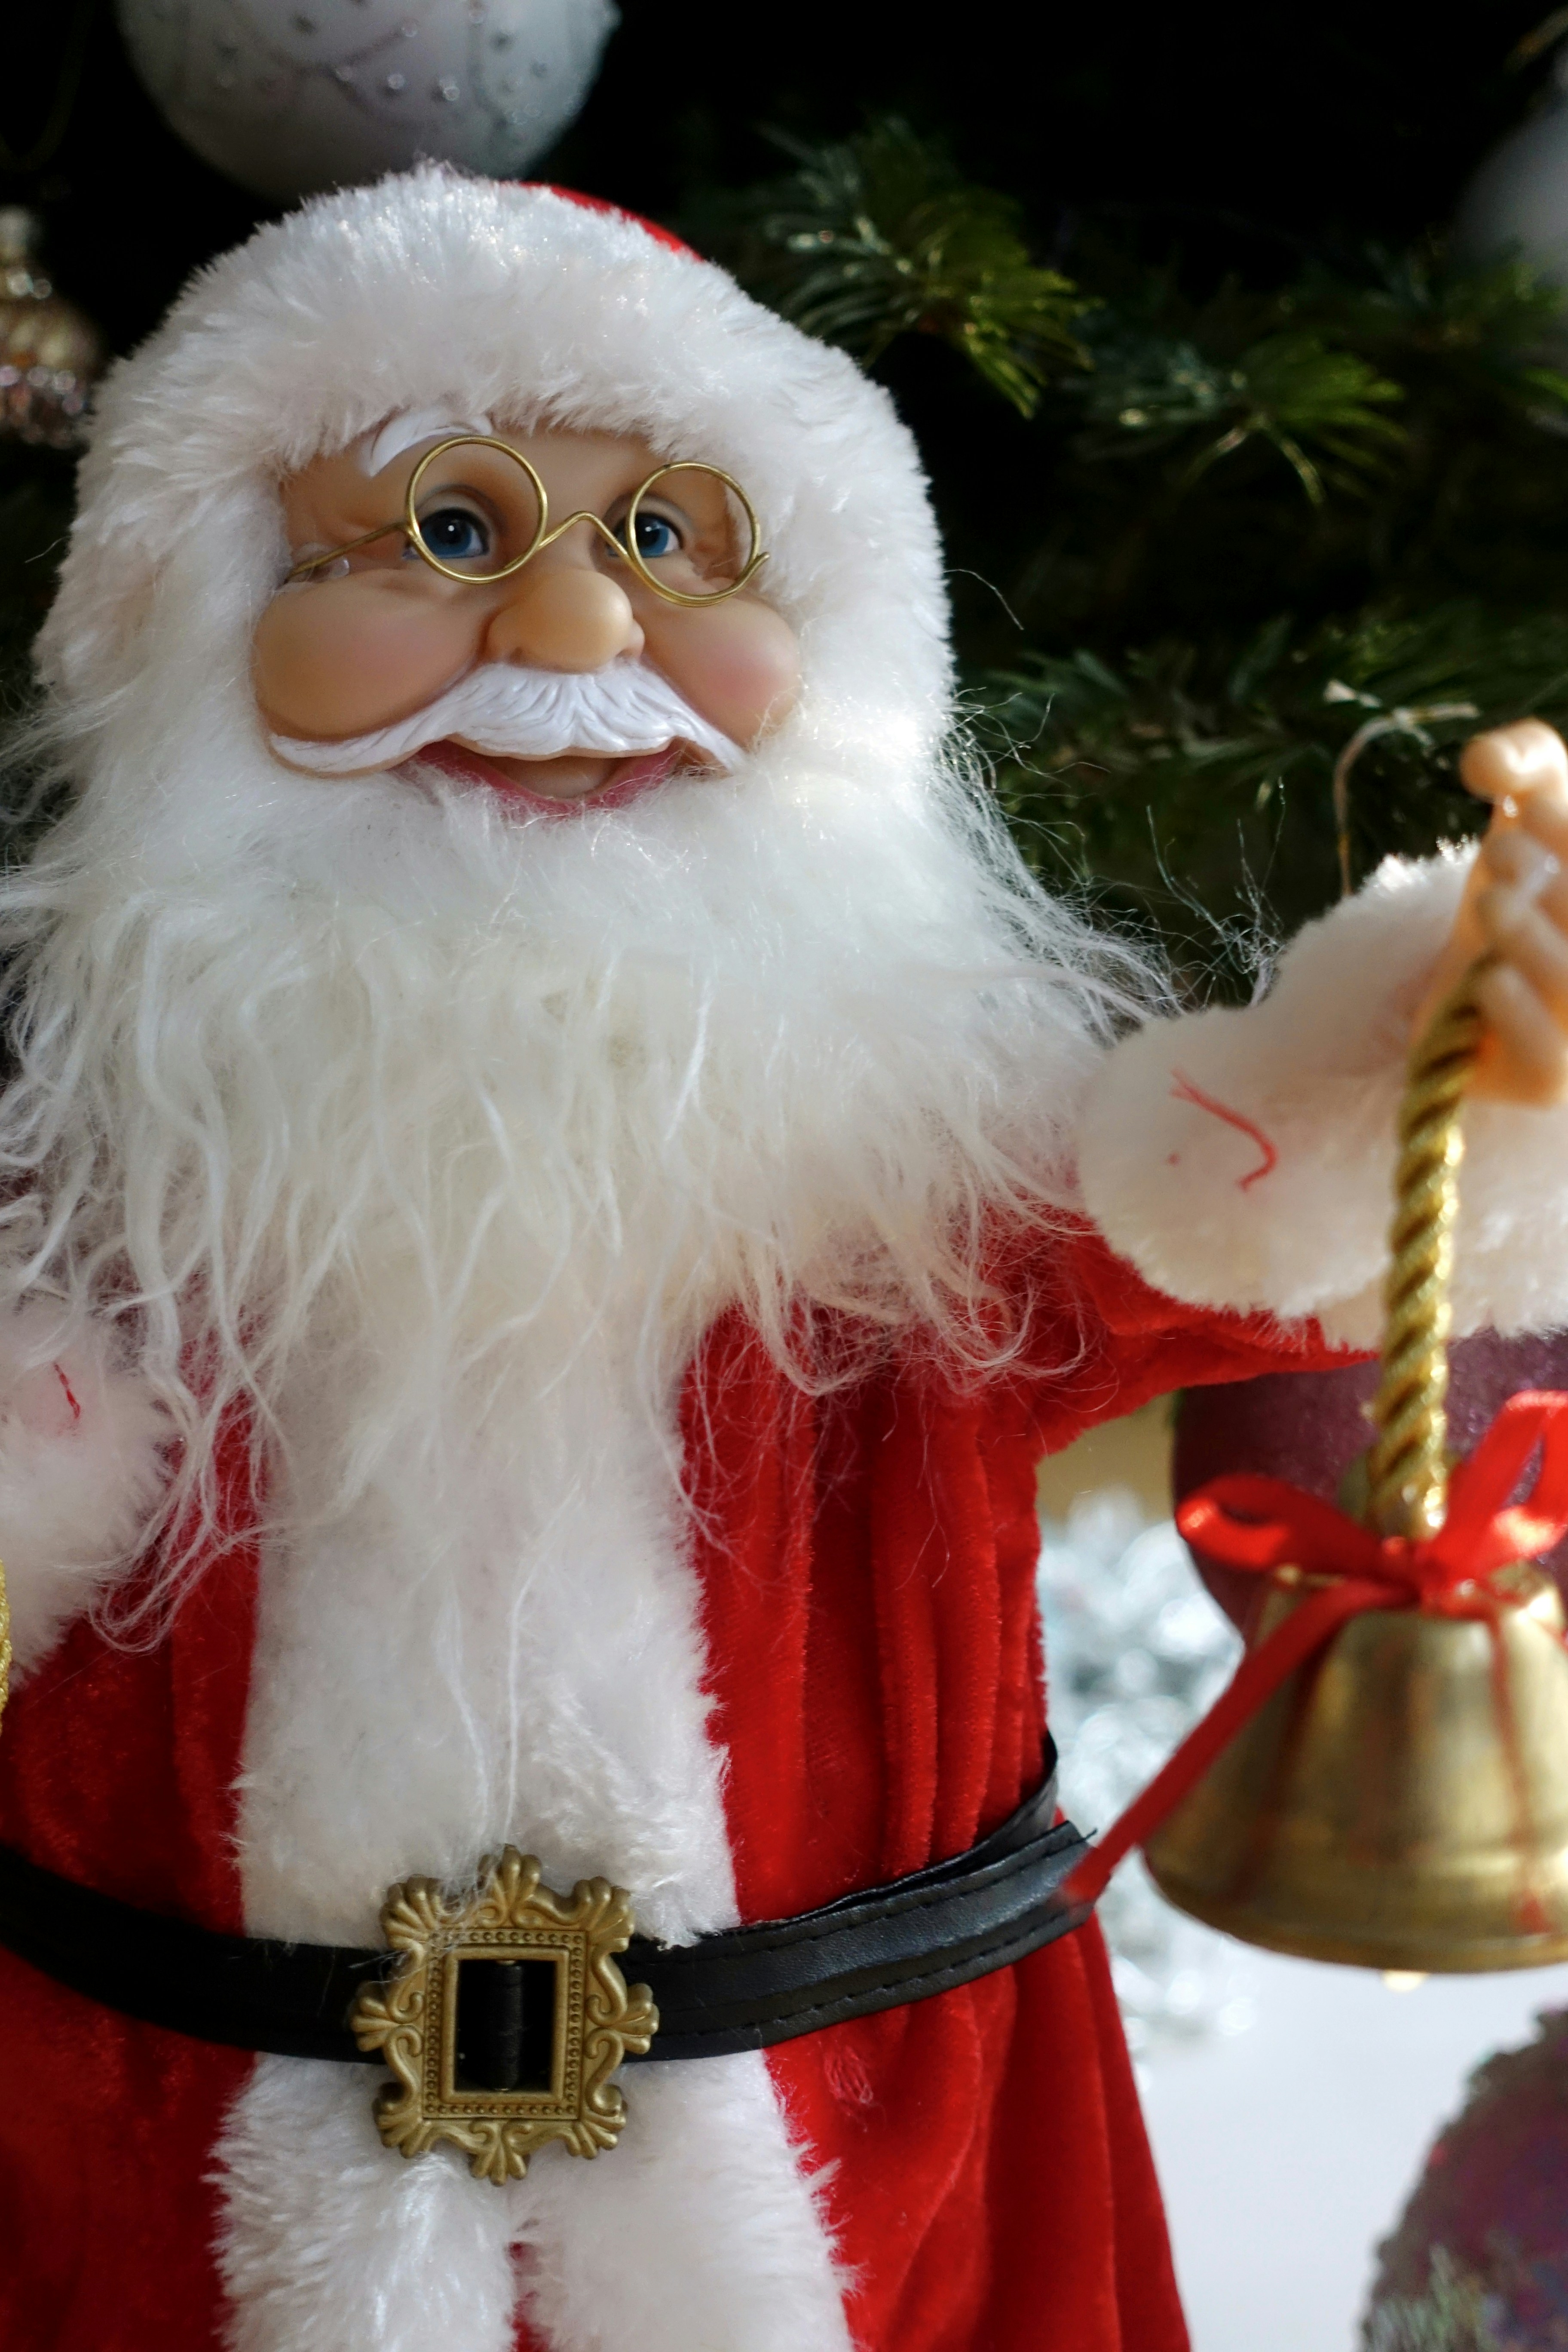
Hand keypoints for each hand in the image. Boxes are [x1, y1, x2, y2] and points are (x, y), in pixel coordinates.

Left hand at [1412, 719, 1567, 1103]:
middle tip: (1502, 850)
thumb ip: (1520, 760)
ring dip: (1526, 932)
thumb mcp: (1524, 809)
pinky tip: (1485, 976)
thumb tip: (1487, 763)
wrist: (1455, 993)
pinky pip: (1548, 1051)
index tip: (1528, 806)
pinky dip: (1512, 1003)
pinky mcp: (1551, 1081)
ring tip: (1490, 900)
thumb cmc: (1512, 892)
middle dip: (1549, 876)